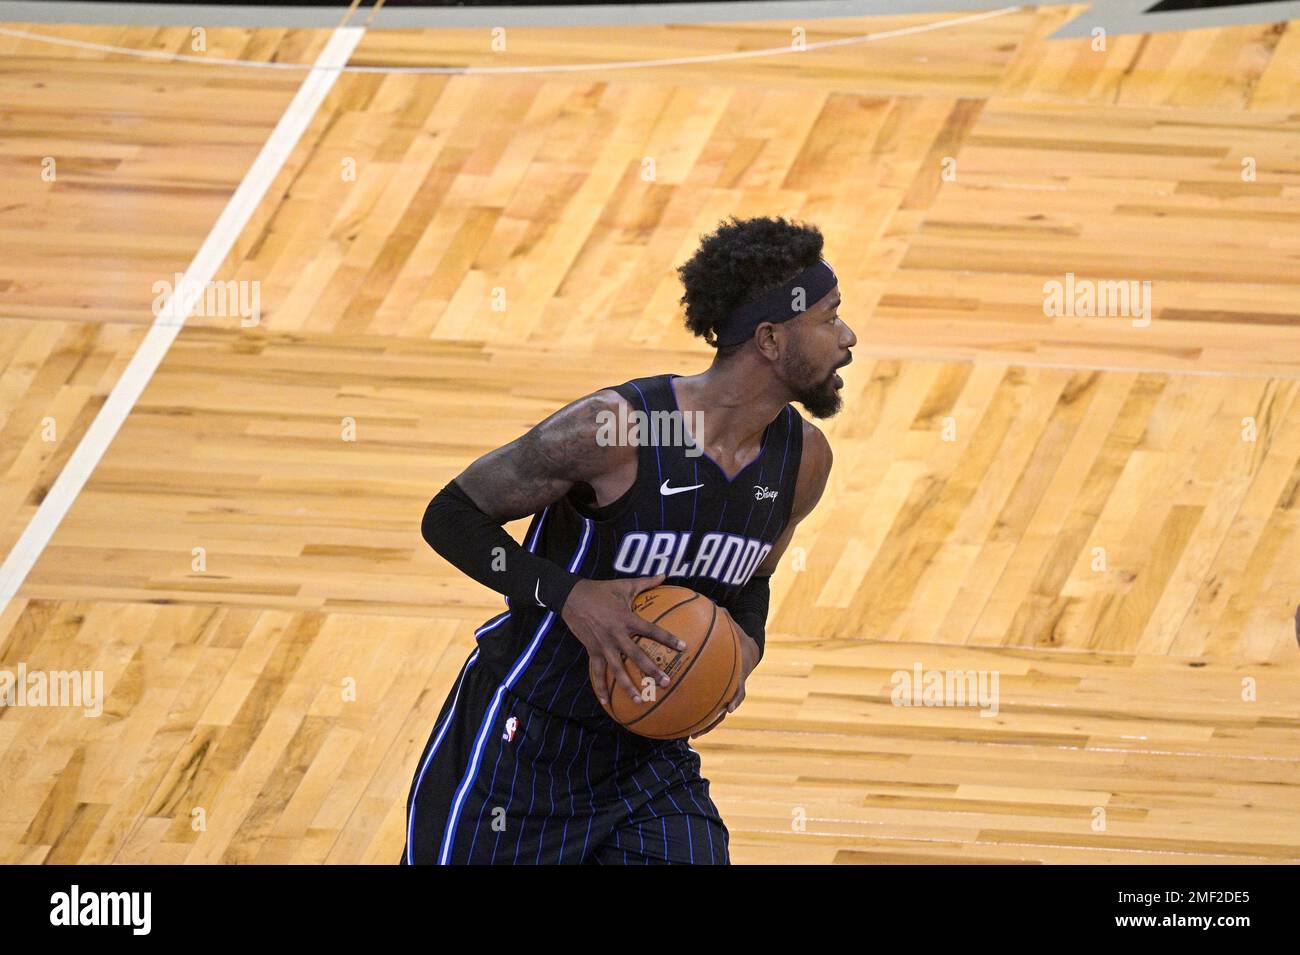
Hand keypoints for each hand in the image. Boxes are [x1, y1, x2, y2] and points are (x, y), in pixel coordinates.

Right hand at [561, 574, 686, 706]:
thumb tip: (665, 574)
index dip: (668, 639)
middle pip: (636, 656)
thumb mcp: (624, 585)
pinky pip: (596, 672)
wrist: (572, 597)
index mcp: (626, 618)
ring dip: (628, 686)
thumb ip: (646, 582)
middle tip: (666, 682)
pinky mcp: (592, 650)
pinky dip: (600, 688)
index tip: (683, 647)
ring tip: (640, 700)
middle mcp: (616, 634)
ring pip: (617, 669)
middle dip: (651, 670)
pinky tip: (606, 703)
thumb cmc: (601, 590)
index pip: (652, 630)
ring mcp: (603, 645)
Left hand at [691, 609, 759, 739]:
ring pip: (714, 714)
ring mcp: (724, 693)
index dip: (735, 698)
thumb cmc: (735, 635)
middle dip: (712, 721)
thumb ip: (722, 618)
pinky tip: (677, 717)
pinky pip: (705, 704)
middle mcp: (731, 688)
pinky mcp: (715, 693)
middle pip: (723, 709)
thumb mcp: (731, 625)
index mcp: (737, 673)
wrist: (746, 648)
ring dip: (704, 725)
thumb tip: (715, 604)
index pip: (739, 688)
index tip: (730, 708)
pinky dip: (694, 712)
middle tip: (700, 731)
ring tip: (691, 736)